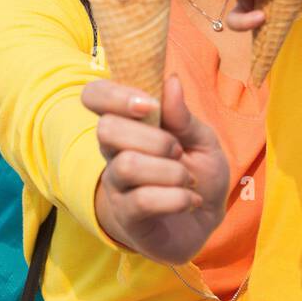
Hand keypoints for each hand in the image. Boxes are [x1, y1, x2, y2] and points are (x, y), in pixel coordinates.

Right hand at [82, 76, 229, 264]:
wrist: (206, 220)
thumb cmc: (199, 171)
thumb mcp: (203, 139)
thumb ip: (184, 116)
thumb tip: (172, 81)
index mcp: (130, 123)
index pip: (95, 96)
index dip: (113, 95)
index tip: (149, 105)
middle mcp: (114, 152)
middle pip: (106, 129)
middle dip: (153, 137)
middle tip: (178, 150)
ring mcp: (117, 185)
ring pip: (127, 166)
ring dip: (169, 170)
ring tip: (188, 179)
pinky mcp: (127, 217)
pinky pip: (142, 201)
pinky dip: (177, 198)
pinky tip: (191, 200)